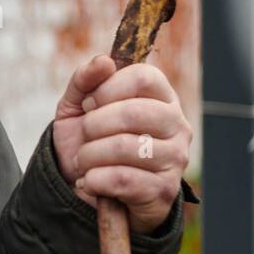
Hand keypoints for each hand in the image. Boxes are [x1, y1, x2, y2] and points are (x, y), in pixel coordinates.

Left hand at [52, 54, 191, 233]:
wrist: (86, 190)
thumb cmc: (88, 142)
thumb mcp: (77, 108)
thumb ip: (85, 81)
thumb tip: (104, 61)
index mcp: (161, 98)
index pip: (143, 77)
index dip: (108, 88)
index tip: (89, 104)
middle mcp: (177, 125)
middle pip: (133, 112)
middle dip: (94, 125)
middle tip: (84, 136)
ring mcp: (175, 159)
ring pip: (124, 147)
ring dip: (89, 155)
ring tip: (84, 162)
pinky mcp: (163, 191)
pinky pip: (121, 179)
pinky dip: (94, 180)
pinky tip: (90, 182)